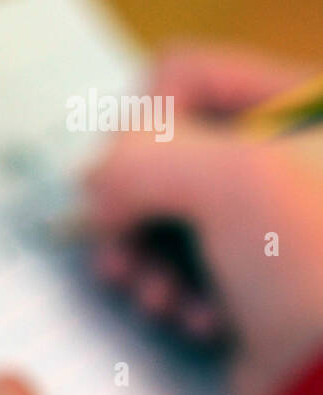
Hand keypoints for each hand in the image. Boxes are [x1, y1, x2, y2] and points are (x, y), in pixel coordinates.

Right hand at [84, 44, 322, 394]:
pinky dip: (175, 292)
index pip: (184, 73)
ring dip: (144, 259)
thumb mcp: (230, 181)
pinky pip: (181, 261)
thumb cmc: (316, 261)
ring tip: (156, 298)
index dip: (143, 124)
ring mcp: (272, 214)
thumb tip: (94, 186)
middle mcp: (289, 150)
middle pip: (162, 150)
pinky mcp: (255, 272)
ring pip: (161, 211)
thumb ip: (139, 159)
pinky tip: (196, 321)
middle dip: (132, 210)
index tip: (130, 180)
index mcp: (307, 103)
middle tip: (119, 254)